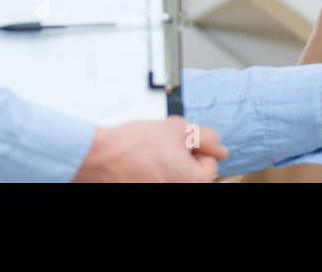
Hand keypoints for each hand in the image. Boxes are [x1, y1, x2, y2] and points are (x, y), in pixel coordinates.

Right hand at [72, 116, 226, 181]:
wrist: (100, 156)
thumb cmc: (135, 146)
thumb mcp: (180, 129)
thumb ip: (208, 138)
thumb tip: (221, 149)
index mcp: (194, 182)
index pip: (210, 165)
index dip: (195, 147)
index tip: (178, 143)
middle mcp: (179, 192)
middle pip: (191, 173)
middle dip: (181, 158)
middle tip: (163, 147)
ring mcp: (159, 192)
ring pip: (174, 177)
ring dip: (167, 165)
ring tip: (149, 155)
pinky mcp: (143, 190)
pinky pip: (157, 180)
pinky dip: (153, 173)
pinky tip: (141, 164)